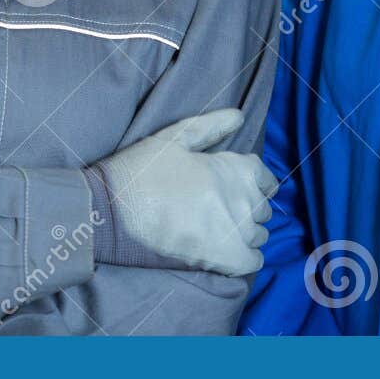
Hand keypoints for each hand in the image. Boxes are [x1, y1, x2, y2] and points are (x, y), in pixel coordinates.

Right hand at [90, 109, 277, 275]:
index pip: (266, 179)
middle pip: (262, 209)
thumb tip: (239, 117)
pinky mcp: (227, 258)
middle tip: (215, 210)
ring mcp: (238, 230)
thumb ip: (212, 126)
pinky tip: (222, 252)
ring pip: (259, 235)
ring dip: (243, 234)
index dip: (249, 183)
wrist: (113, 211)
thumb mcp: (175, 138)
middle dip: (245, 208)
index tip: (229, 189)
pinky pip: (252, 261)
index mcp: (237, 168)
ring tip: (214, 231)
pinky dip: (243, 258)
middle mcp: (245, 198)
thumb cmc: (142, 170)